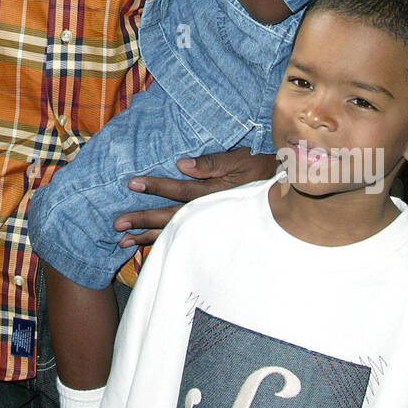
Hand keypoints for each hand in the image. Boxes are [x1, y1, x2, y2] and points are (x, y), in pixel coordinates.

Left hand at [113, 148, 277, 246]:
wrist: (291, 195)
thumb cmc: (264, 170)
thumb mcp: (243, 159)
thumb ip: (214, 162)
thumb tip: (182, 164)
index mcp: (215, 192)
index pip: (180, 190)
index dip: (156, 186)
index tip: (132, 183)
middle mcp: (210, 212)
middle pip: (172, 218)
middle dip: (143, 220)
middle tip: (117, 224)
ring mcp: (212, 226)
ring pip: (177, 234)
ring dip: (149, 237)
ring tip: (123, 241)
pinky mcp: (214, 233)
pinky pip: (186, 242)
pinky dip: (166, 245)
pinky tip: (147, 248)